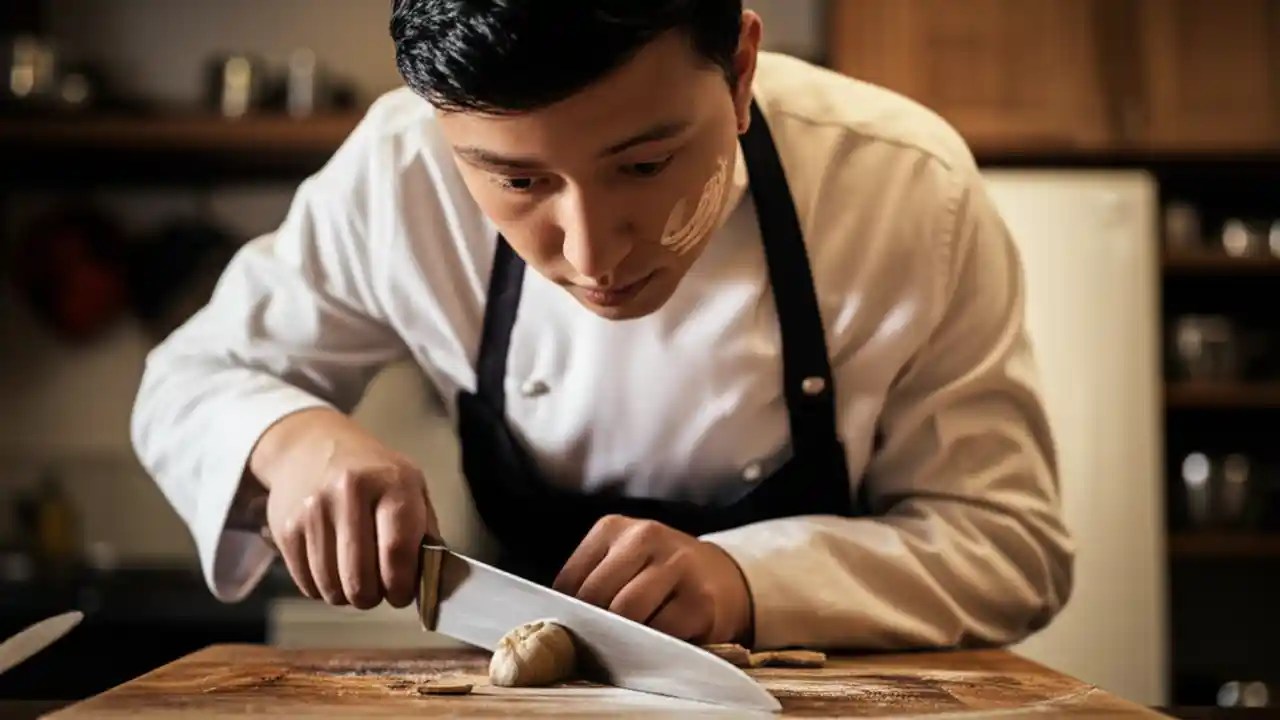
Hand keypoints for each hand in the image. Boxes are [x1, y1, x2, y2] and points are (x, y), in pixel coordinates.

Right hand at [249, 407, 438, 609]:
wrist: (312, 446)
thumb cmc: (373, 474)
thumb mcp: (411, 486)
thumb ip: (424, 532)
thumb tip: (430, 581)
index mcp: (391, 483)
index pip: (397, 549)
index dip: (401, 585)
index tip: (402, 595)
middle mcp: (349, 492)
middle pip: (360, 576)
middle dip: (373, 597)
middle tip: (378, 591)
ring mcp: (313, 510)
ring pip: (332, 586)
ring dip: (347, 596)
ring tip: (356, 579)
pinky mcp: (286, 527)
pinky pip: (307, 583)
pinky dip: (323, 589)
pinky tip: (332, 570)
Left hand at [552, 515, 751, 643]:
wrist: (720, 578)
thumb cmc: (655, 578)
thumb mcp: (619, 564)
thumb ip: (589, 585)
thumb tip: (553, 626)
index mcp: (613, 528)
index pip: (569, 581)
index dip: (567, 615)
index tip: (575, 632)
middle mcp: (646, 536)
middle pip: (596, 596)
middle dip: (593, 628)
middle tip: (599, 645)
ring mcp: (677, 565)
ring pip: (627, 613)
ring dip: (622, 638)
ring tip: (626, 645)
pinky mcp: (700, 600)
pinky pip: (661, 632)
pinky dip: (652, 647)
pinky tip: (656, 644)